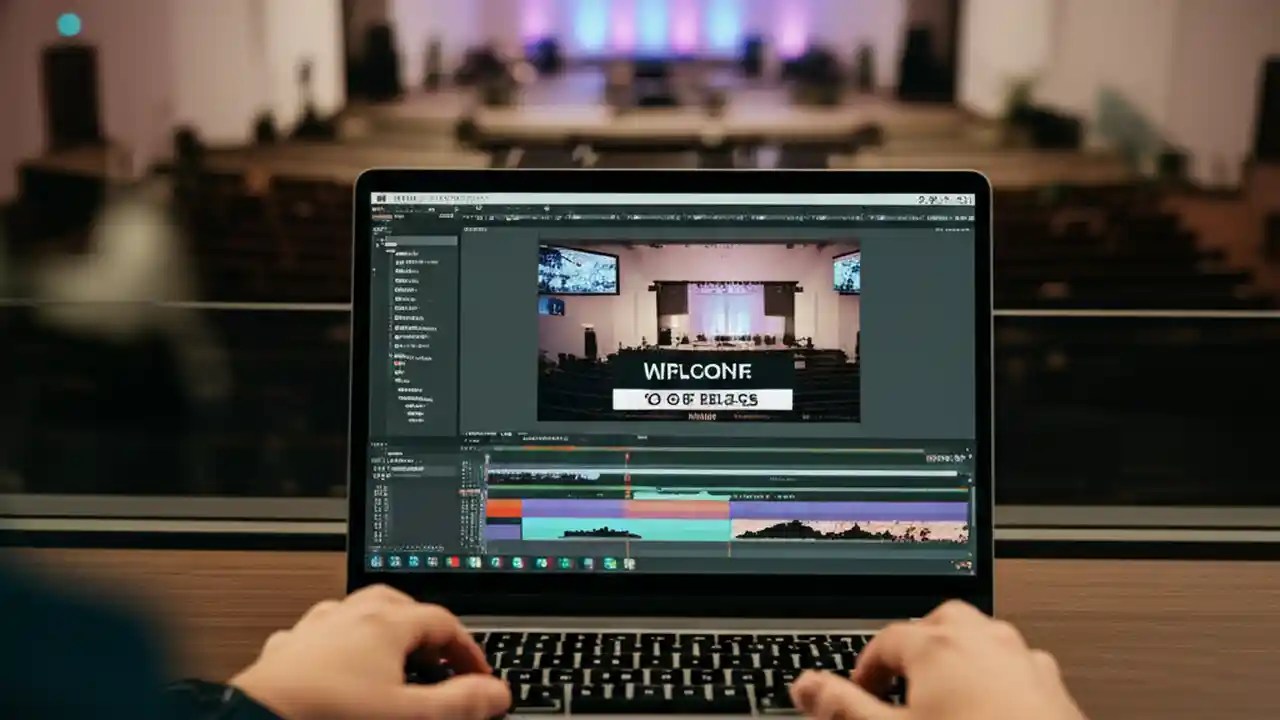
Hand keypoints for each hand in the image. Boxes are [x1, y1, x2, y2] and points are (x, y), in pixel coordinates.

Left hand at [230, 585, 509, 719]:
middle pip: (400, 604)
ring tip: (393, 658)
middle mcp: (347, 617)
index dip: (469, 650)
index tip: (479, 678)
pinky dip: (336, 649)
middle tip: (441, 660)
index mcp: (384, 624)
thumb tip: (495, 694)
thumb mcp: (410, 716)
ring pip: (355, 614)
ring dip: (381, 631)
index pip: (443, 622)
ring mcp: (311, 632)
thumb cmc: (327, 717)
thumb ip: (460, 704)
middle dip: (425, 629)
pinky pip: (316, 638)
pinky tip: (337, 670)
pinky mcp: (283, 654)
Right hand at [791, 600, 1086, 719]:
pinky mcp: (1056, 689)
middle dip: (917, 648)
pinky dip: (997, 682)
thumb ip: (843, 708)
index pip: (886, 639)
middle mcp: (985, 641)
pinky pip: (1019, 669)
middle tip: (900, 684)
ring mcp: (1026, 662)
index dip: (866, 668)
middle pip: (940, 623)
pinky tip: (992, 714)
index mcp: (939, 645)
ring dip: (960, 661)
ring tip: (944, 699)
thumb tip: (806, 687)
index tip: (859, 692)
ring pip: (985, 641)